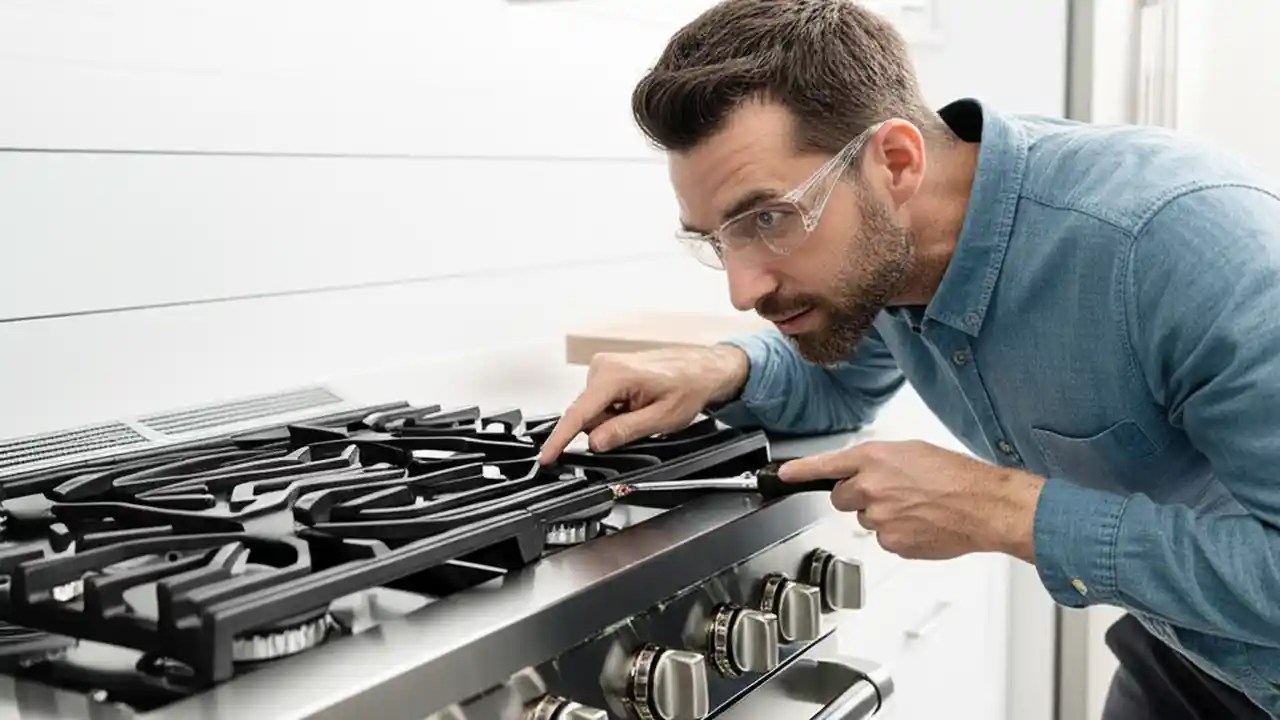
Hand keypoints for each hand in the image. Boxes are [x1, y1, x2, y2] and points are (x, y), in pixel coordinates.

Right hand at [536, 345, 749, 464]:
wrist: (701, 368)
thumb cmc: (688, 386)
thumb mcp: (661, 418)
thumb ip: (624, 431)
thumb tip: (595, 443)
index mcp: (615, 375)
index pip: (579, 413)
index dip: (560, 439)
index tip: (547, 456)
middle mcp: (603, 366)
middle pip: (586, 416)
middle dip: (606, 429)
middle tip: (640, 422)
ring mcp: (604, 367)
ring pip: (593, 411)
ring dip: (614, 420)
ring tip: (643, 410)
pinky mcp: (607, 371)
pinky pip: (600, 402)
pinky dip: (616, 411)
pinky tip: (637, 404)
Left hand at [779, 440, 1043, 561]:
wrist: (983, 505)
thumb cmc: (957, 476)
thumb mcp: (913, 452)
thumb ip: (881, 462)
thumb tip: (867, 471)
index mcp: (874, 459)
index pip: (826, 465)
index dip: (800, 471)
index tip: (782, 476)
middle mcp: (870, 487)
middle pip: (841, 498)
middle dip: (857, 497)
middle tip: (890, 494)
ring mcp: (879, 518)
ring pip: (865, 520)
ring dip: (883, 515)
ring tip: (916, 508)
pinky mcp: (891, 543)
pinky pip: (884, 539)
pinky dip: (898, 534)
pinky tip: (921, 524)